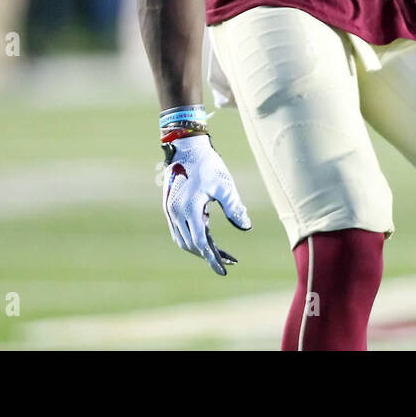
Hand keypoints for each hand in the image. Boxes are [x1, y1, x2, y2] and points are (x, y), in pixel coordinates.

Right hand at [161, 134, 251, 274]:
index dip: (213, 259)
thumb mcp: (225, 186)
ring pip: (183, 240)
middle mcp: (175, 213)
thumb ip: (234, 207)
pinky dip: (192, 236)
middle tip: (229, 259)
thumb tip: (246, 227)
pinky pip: (179, 230)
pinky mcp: (169, 206)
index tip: (225, 270)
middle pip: (191, 245)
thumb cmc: (208, 164)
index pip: (201, 243)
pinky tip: (207, 233)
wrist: (186, 146)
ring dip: (199, 247)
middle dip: (209, 255)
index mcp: (189, 209)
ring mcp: (169, 210)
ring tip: (219, 251)